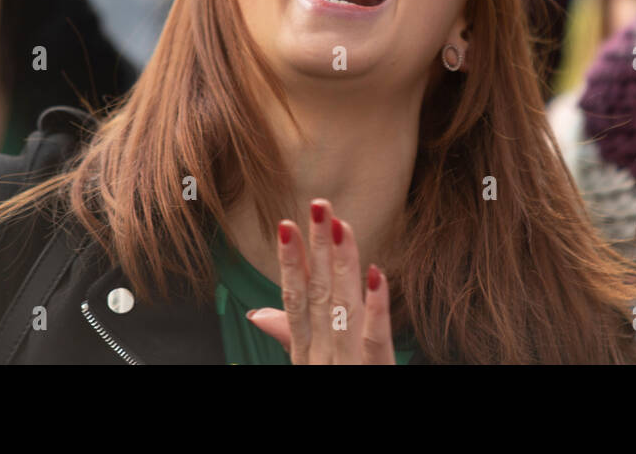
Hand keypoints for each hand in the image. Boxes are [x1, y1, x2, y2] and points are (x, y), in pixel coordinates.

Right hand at [246, 198, 394, 363]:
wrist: (355, 437)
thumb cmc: (335, 377)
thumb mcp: (307, 363)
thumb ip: (288, 334)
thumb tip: (256, 312)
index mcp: (307, 346)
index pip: (295, 297)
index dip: (290, 261)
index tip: (285, 224)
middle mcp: (322, 352)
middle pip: (318, 293)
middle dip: (316, 247)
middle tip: (318, 205)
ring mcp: (346, 361)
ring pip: (343, 307)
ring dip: (342, 263)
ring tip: (341, 225)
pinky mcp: (375, 369)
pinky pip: (376, 338)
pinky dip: (377, 307)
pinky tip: (378, 273)